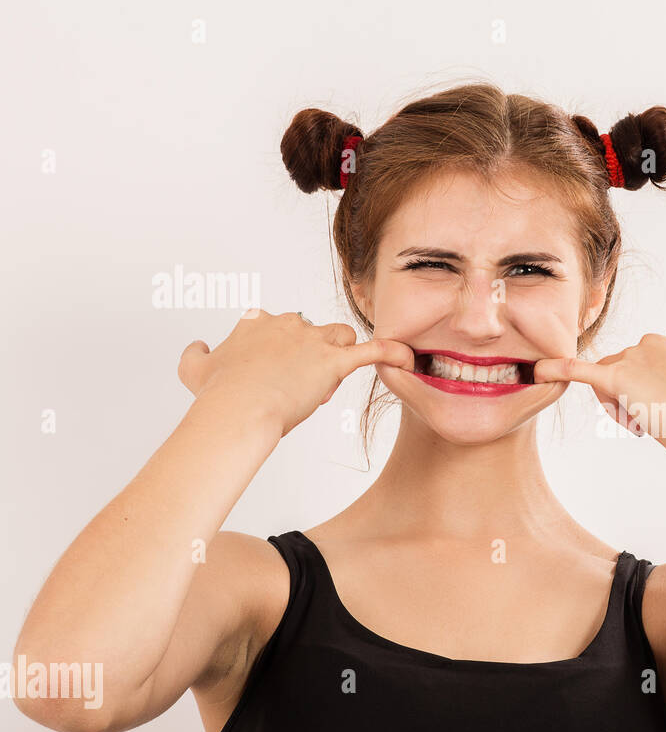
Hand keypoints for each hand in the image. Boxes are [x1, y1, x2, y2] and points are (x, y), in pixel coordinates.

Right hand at [177, 308, 413, 436]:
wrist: (237, 409)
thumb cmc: (218, 394)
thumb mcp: (194, 369)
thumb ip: (195, 354)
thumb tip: (199, 347)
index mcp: (257, 322)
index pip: (280, 326)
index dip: (282, 352)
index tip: (274, 374)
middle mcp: (288, 324)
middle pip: (312, 332)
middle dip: (310, 356)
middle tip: (296, 388)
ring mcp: (313, 341)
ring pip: (340, 336)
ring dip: (340, 353)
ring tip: (329, 379)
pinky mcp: (335, 361)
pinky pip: (372, 351)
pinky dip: (391, 352)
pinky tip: (406, 356)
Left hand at [532, 330, 665, 457]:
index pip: (649, 362)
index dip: (652, 389)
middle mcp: (654, 342)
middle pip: (625, 369)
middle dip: (631, 396)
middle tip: (651, 422)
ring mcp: (635, 357)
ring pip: (608, 379)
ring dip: (615, 402)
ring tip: (640, 423)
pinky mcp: (618, 377)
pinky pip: (579, 371)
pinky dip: (558, 369)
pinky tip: (538, 371)